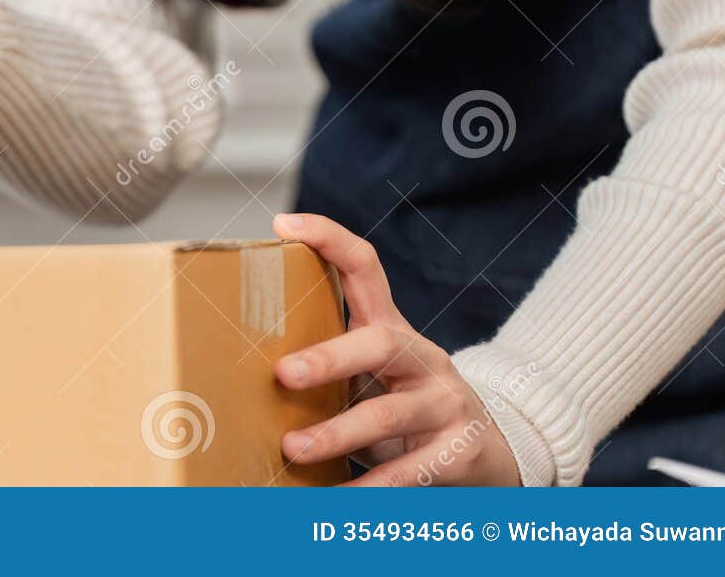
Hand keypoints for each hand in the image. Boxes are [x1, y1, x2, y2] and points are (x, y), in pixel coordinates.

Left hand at [272, 213, 520, 485]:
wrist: (491, 454)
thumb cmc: (405, 408)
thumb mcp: (372, 376)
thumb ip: (327, 362)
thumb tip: (233, 362)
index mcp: (391, 328)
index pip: (365, 266)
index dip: (328, 238)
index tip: (283, 224)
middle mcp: (423, 358)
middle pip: (380, 343)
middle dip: (330, 357)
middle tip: (283, 374)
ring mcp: (446, 403)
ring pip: (392, 413)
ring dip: (338, 432)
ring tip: (293, 450)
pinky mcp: (459, 451)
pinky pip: (411, 472)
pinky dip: (371, 488)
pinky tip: (338, 501)